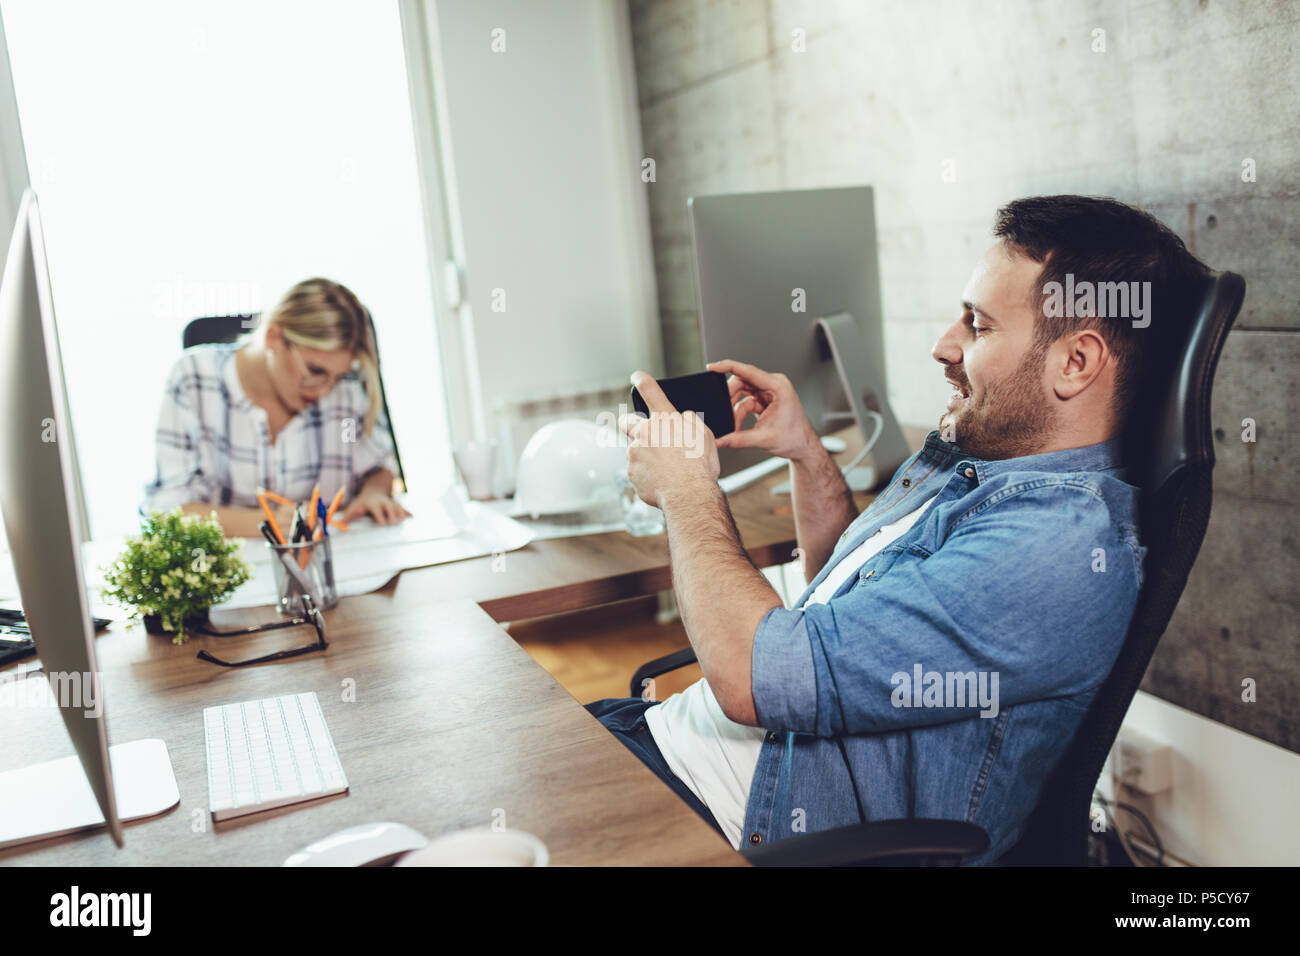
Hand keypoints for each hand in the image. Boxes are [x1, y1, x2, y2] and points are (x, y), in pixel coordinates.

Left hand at [341, 490, 411, 525]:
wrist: (373, 491)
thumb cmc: (362, 503)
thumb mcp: (353, 507)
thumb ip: (348, 516)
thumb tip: (340, 525)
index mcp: (372, 503)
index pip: (376, 509)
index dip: (379, 516)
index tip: (382, 524)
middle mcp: (382, 502)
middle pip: (388, 506)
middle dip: (392, 514)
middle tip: (393, 523)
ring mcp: (390, 503)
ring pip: (397, 506)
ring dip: (400, 512)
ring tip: (403, 520)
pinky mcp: (395, 506)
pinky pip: (402, 508)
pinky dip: (407, 512)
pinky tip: (411, 517)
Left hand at [620, 370, 719, 509]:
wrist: (689, 495)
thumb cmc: (700, 468)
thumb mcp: (703, 436)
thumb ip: (689, 421)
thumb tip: (682, 418)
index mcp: (665, 420)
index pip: (651, 391)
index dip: (642, 380)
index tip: (637, 376)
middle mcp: (646, 433)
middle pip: (628, 422)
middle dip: (631, 425)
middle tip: (643, 435)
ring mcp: (635, 453)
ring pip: (636, 452)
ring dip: (646, 458)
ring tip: (666, 471)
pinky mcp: (631, 473)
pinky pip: (637, 472)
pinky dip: (647, 476)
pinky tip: (662, 482)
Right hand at [707, 359, 819, 461]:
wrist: (802, 447)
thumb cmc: (793, 438)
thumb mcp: (763, 439)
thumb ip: (738, 440)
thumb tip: (719, 441)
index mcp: (778, 387)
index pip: (749, 371)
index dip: (728, 366)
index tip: (712, 367)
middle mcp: (773, 385)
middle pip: (742, 381)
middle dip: (729, 397)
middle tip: (722, 412)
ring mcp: (768, 391)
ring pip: (742, 391)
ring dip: (733, 406)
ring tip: (732, 423)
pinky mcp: (764, 399)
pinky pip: (745, 400)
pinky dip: (738, 412)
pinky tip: (736, 424)